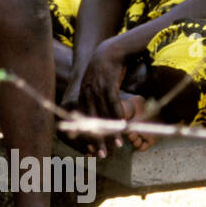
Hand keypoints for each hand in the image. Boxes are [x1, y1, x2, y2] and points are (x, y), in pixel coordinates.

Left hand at [61, 41, 127, 158]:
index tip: (93, 151)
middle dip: (98, 139)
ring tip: (118, 144)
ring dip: (111, 131)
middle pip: (92, 122)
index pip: (84, 122)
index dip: (88, 136)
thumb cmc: (105, 72)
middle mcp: (86, 93)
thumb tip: (98, 117)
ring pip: (103, 115)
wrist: (110, 51)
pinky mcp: (108, 83)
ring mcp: (96, 88)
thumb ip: (95, 101)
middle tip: (103, 155)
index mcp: (82, 96)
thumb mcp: (96, 87)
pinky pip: (113, 103)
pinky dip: (118, 116)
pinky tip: (123, 126)